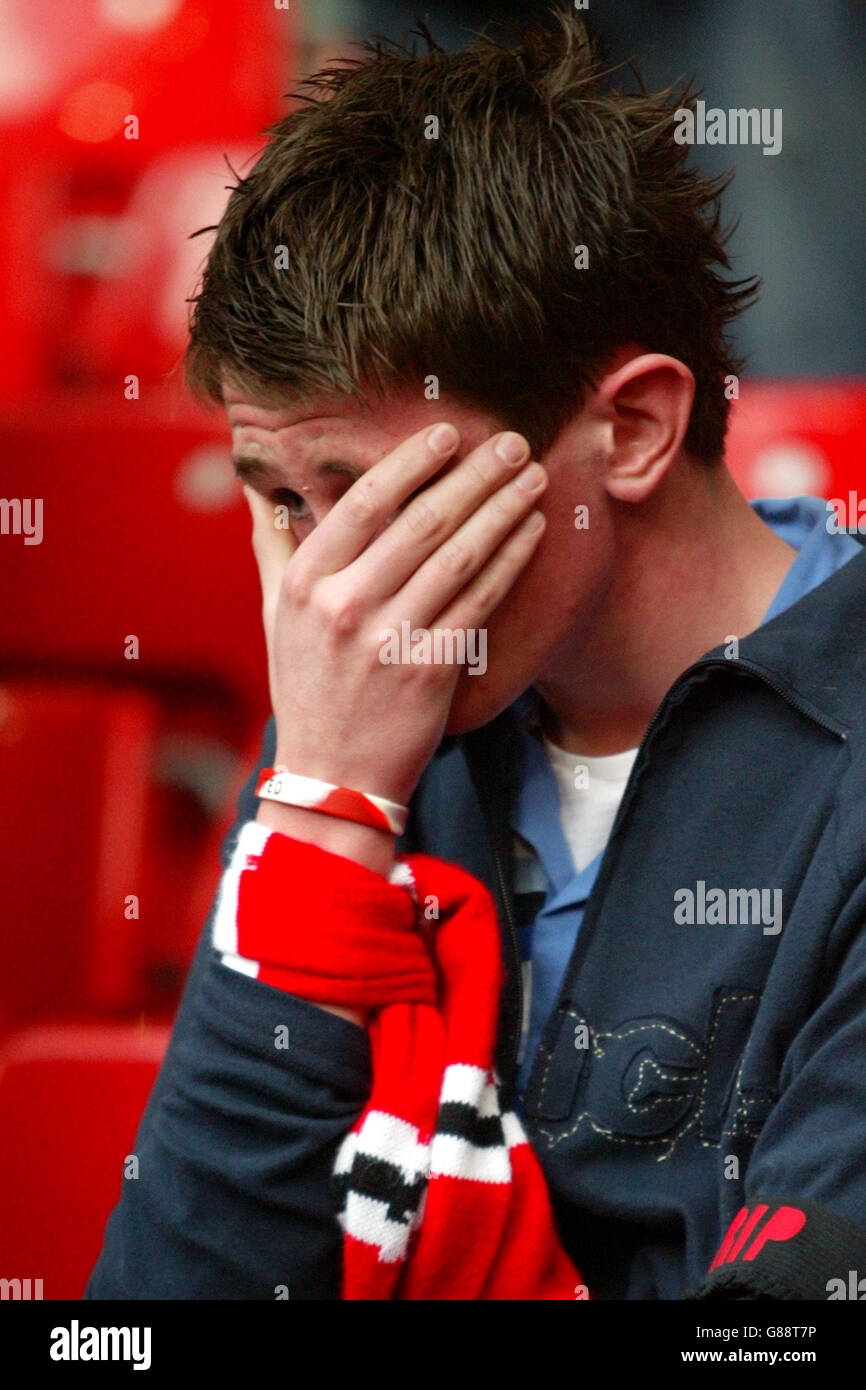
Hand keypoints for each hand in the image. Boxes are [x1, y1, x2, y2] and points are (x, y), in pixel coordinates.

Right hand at [245, 422, 546, 812]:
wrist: (333, 778)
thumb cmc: (307, 687)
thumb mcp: (274, 615)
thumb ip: (273, 544)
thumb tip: (255, 483)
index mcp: (306, 582)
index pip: (365, 503)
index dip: (412, 461)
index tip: (448, 433)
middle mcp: (344, 606)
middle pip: (422, 521)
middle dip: (474, 475)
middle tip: (512, 442)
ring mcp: (388, 639)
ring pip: (458, 556)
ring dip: (502, 508)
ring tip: (532, 476)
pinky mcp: (430, 671)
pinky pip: (479, 601)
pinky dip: (510, 560)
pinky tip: (530, 531)